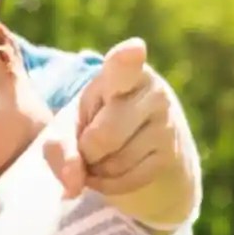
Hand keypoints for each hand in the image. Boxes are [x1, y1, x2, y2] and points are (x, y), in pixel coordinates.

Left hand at [44, 37, 180, 197]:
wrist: (149, 156)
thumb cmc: (100, 126)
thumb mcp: (73, 125)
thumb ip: (60, 147)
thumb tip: (72, 186)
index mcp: (123, 73)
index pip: (124, 66)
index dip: (126, 58)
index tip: (134, 48)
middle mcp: (153, 93)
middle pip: (101, 137)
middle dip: (86, 151)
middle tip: (91, 143)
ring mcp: (167, 125)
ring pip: (114, 162)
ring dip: (98, 169)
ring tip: (105, 156)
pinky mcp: (173, 156)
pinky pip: (127, 180)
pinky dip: (111, 184)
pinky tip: (115, 172)